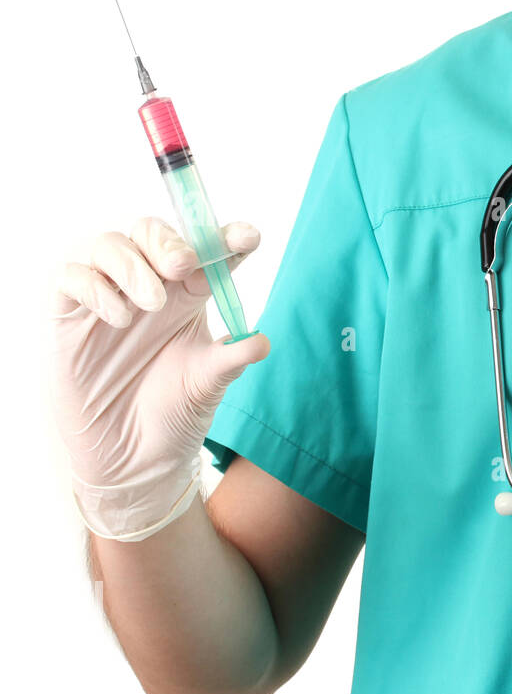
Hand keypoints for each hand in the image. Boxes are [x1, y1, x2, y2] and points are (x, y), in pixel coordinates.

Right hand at [52, 217, 269, 540]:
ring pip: (109, 245)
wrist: (131, 458)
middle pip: (153, 235)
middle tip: (185, 264)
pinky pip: (70, 276)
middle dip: (170, 241)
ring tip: (152, 302)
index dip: (226, 238)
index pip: (208, 252)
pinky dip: (94, 286)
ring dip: (133, 264)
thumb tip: (261, 341)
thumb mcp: (208, 385)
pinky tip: (118, 317)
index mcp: (190, 295)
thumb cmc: (173, 413)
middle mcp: (150, 287)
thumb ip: (230, 359)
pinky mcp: (68, 316)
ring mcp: (108, 297)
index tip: (249, 237)